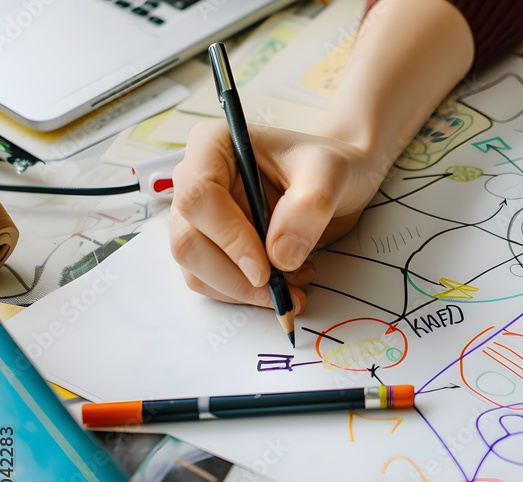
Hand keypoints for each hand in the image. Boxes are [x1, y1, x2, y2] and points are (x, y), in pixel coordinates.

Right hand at [169, 120, 382, 311]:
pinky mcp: (211, 245)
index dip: (229, 237)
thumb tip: (279, 255)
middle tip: (281, 289)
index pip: (199, 196)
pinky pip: (212, 282)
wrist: (334, 184)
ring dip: (244, 290)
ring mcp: (200, 217)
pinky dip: (246, 294)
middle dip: (236, 276)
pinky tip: (284, 282)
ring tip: (293, 282)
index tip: (265, 269)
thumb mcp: (330, 173)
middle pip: (189, 240)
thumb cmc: (326, 167)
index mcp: (212, 146)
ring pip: (196, 269)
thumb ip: (309, 206)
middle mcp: (195, 180)